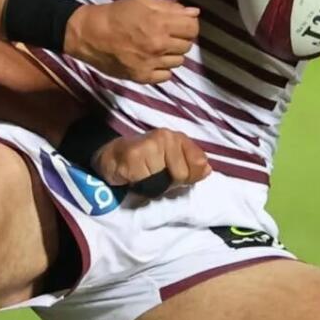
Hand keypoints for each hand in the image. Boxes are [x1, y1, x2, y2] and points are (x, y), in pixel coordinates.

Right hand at [65, 0, 197, 83]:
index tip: (180, 24)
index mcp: (160, 24)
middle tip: (166, 35)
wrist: (89, 34)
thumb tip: (194, 13)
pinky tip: (152, 61)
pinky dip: (163, 69)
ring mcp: (152, 63)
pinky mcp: (143, 77)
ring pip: (179, 62)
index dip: (189, 25)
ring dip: (172, 54)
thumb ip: (169, 7)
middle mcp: (159, 45)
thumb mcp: (141, 2)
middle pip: (187, 46)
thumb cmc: (116, 14)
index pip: (193, 28)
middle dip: (180, 39)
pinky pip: (167, 76)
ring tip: (158, 48)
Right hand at [94, 127, 211, 193]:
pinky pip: (146, 181)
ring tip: (143, 175)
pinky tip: (132, 175)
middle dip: (169, 182)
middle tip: (154, 175)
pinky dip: (139, 184)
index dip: (188, 176)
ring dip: (153, 184)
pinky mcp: (132, 156)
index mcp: (178, 138)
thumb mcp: (174, 164)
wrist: (112, 156)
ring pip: (163, 180)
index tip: (174, 175)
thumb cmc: (146, 162)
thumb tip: (207, 169)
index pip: (199, 165)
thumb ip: (193, 167)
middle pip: (181, 174)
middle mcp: (166, 136)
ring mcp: (149, 144)